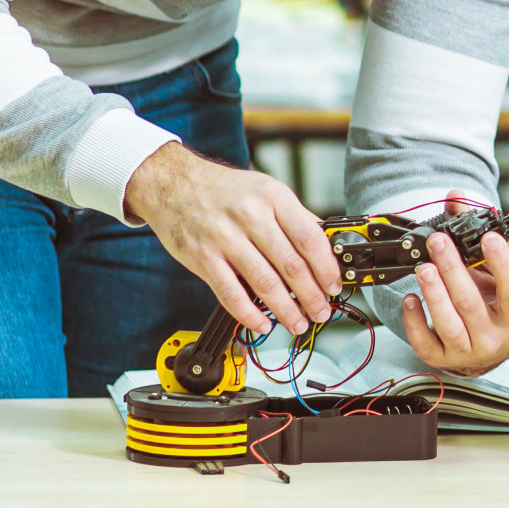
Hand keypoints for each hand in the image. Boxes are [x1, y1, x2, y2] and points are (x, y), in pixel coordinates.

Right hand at [126, 142, 338, 335]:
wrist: (173, 183)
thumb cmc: (224, 190)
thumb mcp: (266, 190)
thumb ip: (295, 216)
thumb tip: (327, 244)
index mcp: (273, 197)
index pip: (310, 239)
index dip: (327, 268)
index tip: (335, 286)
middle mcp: (251, 216)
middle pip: (291, 265)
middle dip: (312, 295)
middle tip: (322, 312)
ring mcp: (225, 238)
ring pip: (264, 283)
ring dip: (286, 310)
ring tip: (298, 323)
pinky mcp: (203, 257)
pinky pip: (231, 293)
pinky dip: (250, 314)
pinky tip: (263, 324)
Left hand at [399, 193, 508, 375]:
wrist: (484, 351)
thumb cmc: (491, 307)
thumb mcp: (492, 276)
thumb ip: (475, 239)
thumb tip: (456, 199)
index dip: (502, 262)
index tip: (488, 237)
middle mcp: (495, 337)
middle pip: (472, 302)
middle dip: (452, 269)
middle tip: (439, 242)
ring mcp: (468, 352)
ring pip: (449, 323)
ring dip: (434, 293)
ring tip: (423, 268)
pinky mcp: (443, 359)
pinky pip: (426, 342)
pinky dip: (415, 320)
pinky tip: (410, 298)